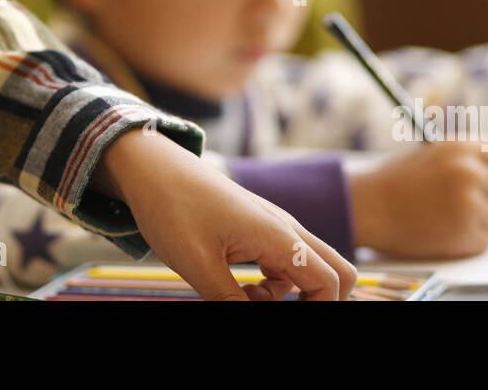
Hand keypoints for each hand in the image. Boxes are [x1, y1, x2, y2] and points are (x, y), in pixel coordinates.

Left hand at [92, 128, 357, 299]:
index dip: (319, 311)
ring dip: (290, 297)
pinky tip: (241, 290)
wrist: (151, 167)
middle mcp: (285, 228)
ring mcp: (274, 226)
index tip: (282, 318)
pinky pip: (286, 264)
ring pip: (309, 269)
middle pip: (336, 271)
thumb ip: (232, 303)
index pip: (328, 282)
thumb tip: (251, 320)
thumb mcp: (198, 267)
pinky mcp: (259, 228)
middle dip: (319, 302)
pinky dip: (275, 286)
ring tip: (245, 300)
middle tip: (274, 312)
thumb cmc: (171, 209)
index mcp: (276, 235)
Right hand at [346, 140, 487, 258]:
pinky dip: (467, 241)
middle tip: (465, 203)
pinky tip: (443, 231)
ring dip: (477, 221)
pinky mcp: (465, 235)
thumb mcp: (430, 153)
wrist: (368, 208)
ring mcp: (468, 205)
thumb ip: (466, 159)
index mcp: (460, 147)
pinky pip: (483, 240)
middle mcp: (469, 173)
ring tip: (446, 217)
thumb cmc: (396, 181)